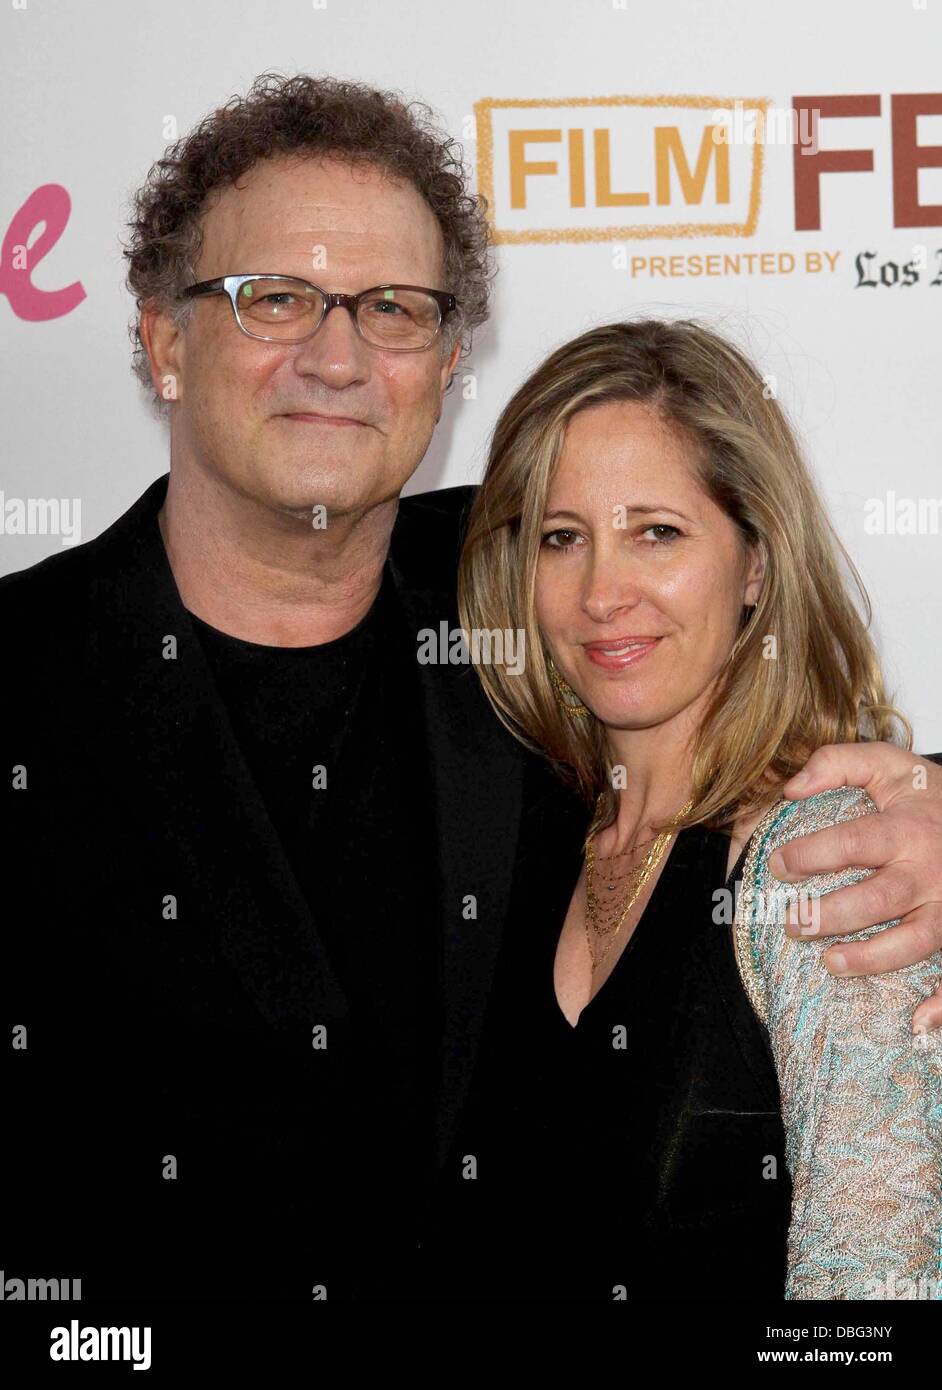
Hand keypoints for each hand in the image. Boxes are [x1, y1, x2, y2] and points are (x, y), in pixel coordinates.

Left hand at [768, 742, 941, 1032]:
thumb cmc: (930, 797)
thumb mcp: (889, 764)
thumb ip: (837, 763)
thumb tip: (790, 789)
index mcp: (908, 829)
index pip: (855, 842)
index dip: (812, 854)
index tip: (778, 865)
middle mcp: (931, 871)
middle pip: (881, 898)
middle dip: (832, 915)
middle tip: (792, 923)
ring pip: (915, 940)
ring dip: (872, 958)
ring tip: (829, 963)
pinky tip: (918, 1021)